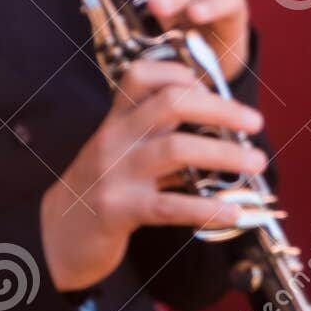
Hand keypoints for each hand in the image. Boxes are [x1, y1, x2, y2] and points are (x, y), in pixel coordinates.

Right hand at [40, 59, 265, 291]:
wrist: (54, 238)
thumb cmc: (99, 193)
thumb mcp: (119, 155)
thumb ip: (156, 138)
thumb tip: (216, 131)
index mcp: (115, 120)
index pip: (143, 74)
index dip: (182, 72)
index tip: (212, 86)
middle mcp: (114, 139)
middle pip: (172, 103)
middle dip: (221, 109)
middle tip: (255, 123)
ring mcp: (115, 174)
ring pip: (178, 149)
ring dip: (225, 154)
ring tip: (256, 163)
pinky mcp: (119, 210)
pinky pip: (171, 205)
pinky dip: (207, 208)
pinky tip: (233, 213)